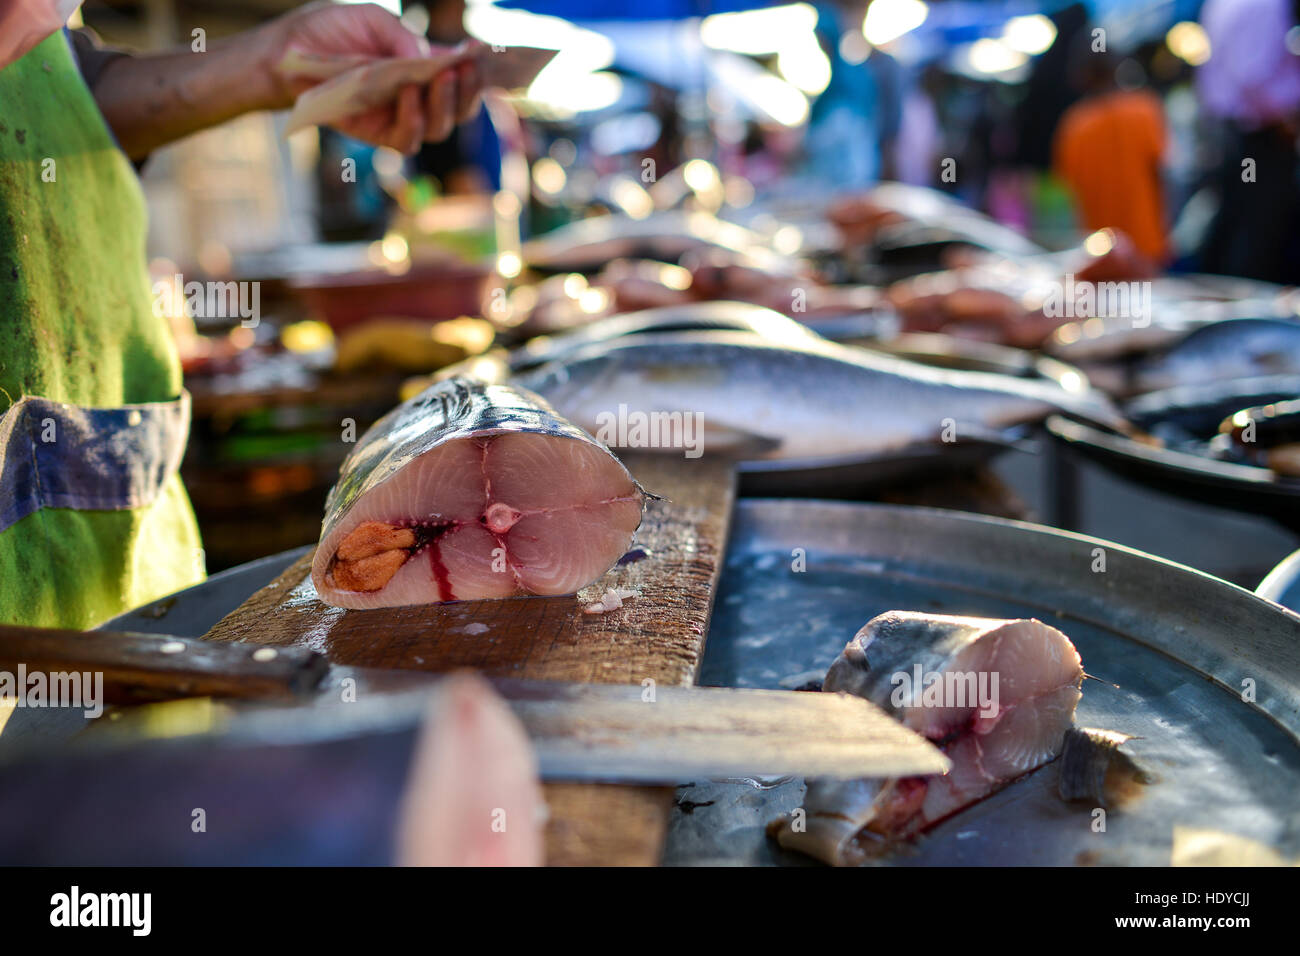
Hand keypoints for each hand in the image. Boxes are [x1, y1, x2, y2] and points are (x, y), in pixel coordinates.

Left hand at [263, 1, 481, 152]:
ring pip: (439, 127)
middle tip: (465, 69)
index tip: (484, 53)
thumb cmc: (328, 32)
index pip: (460, 77)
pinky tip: (408, 95)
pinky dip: (413, 119)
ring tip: (442, 80)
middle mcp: (416, 97)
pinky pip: (407, 140)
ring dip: (446, 105)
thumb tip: (428, 58)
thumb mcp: (370, 19)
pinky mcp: (377, 135)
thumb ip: (401, 35)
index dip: (478, 71)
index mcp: (420, 68)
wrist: (286, 54)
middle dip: (469, 91)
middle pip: (459, 109)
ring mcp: (398, 118)